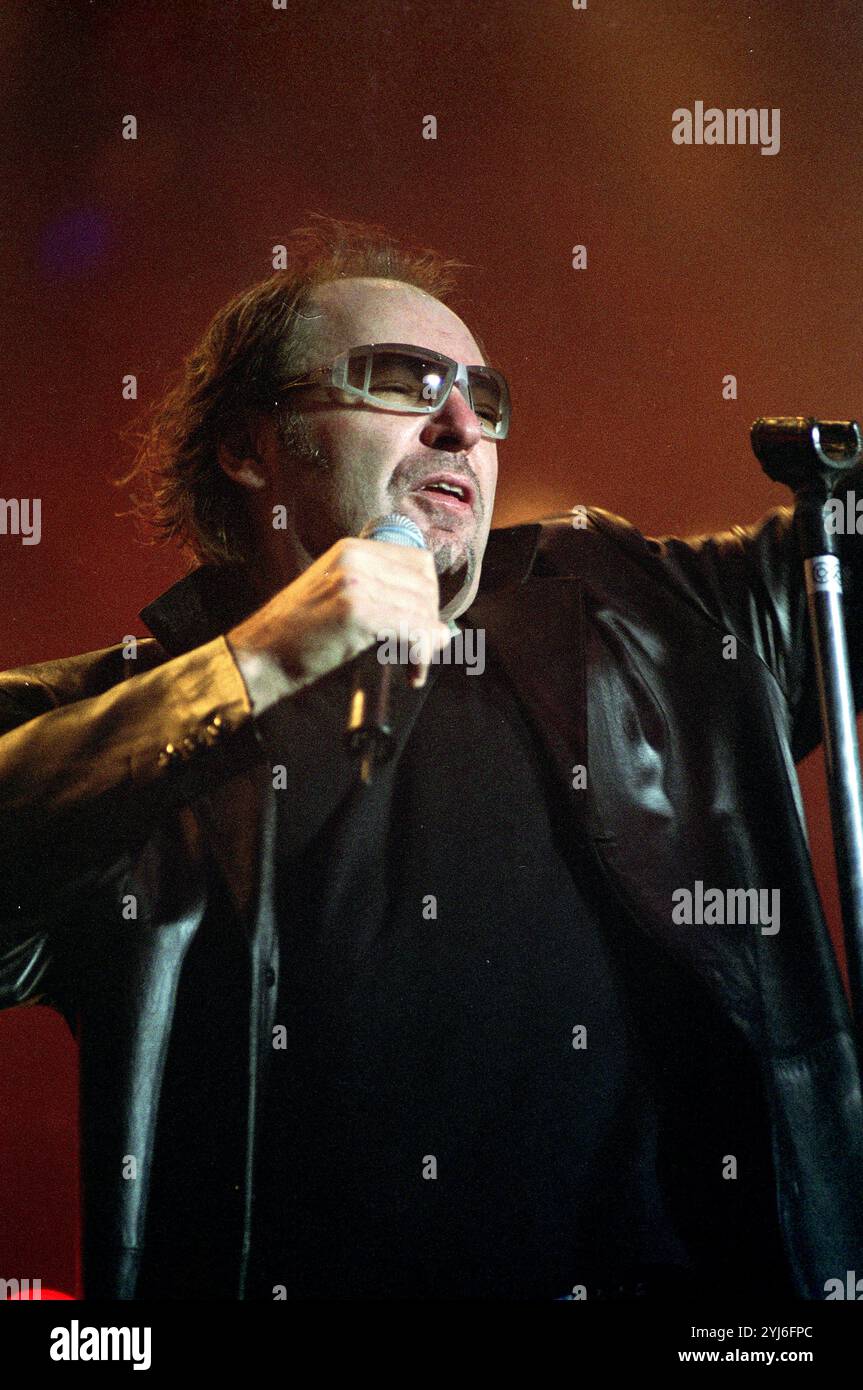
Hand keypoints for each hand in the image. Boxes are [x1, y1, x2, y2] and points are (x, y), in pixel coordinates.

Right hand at [226, 537, 452, 695]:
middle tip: (419, 654)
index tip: (421, 627)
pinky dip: (420, 655)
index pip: (418, 562)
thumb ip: (378, 594)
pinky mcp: (358, 612)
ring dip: (426, 645)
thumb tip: (436, 624)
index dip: (428, 597)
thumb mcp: (335, 595)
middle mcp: (356, 558)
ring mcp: (357, 583)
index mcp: (352, 549)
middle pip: (425, 586)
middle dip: (430, 623)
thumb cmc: (297, 637)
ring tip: (412, 667)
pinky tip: (411, 673)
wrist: (259, 657)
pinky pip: (413, 630)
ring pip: (423, 610)